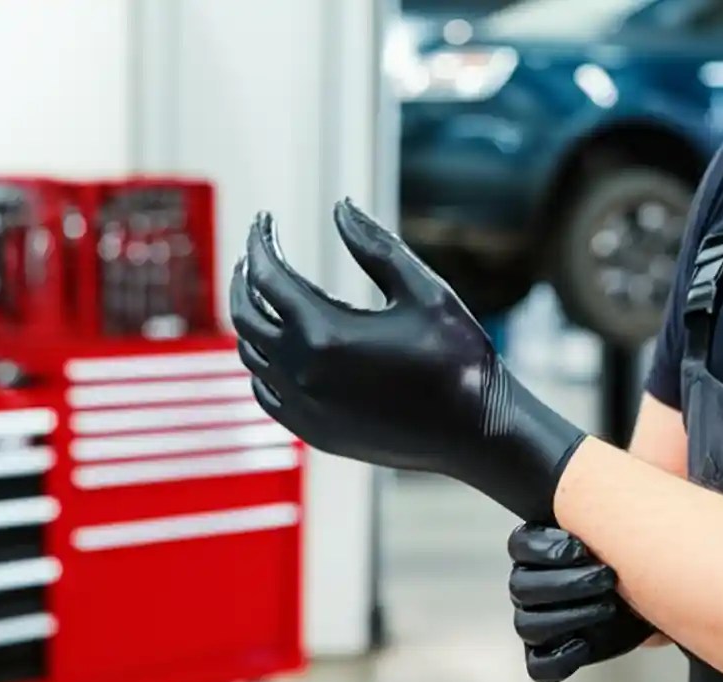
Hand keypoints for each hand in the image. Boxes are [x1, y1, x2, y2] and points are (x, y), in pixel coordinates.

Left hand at [229, 199, 587, 522]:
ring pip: (251, 355)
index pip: (268, 276)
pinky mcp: (314, 432)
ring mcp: (304, 408)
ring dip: (251, 319)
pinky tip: (278, 346)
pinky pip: (266, 392)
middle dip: (246, 276)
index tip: (264, 219)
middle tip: (255, 253)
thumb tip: (340, 207)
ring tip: (265, 293)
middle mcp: (302, 373)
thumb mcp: (423, 290)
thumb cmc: (459, 357)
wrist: (477, 433)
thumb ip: (376, 246)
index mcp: (324, 333)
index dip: (261, 242)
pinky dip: (262, 363)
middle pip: (245, 315)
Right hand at [509, 523, 656, 681]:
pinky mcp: (551, 654)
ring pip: (528, 624)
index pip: (520, 546)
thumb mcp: (619, 532)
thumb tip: (622, 480)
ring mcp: (537, 621)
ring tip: (608, 606)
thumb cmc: (628, 561)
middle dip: (566, 583)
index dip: (543, 548)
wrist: (647, 600)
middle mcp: (528, 585)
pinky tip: (584, 645)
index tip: (579, 547)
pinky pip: (538, 664)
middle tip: (608, 577)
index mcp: (535, 550)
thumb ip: (608, 513)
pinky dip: (558, 658)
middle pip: (522, 587)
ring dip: (567, 617)